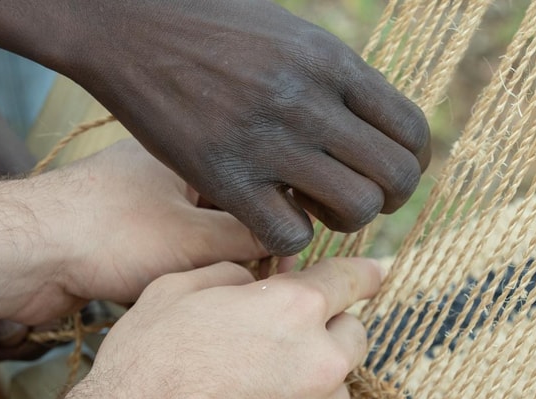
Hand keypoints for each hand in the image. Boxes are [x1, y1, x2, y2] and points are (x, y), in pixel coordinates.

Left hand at [2, 140, 268, 326]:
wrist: (22, 257)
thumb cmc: (106, 233)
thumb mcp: (197, 237)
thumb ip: (253, 238)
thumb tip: (297, 242)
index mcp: (185, 153)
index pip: (253, 179)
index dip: (278, 220)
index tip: (290, 259)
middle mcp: (163, 175)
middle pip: (229, 213)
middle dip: (247, 252)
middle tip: (264, 286)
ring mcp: (140, 209)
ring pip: (201, 241)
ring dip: (214, 270)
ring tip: (225, 296)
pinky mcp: (119, 242)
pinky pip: (171, 260)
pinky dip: (184, 281)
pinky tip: (189, 302)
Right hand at [61, 257, 381, 398]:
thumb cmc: (144, 365)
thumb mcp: (177, 289)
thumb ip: (235, 276)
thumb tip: (261, 280)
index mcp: (295, 309)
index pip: (354, 279)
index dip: (361, 274)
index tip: (371, 275)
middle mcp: (322, 362)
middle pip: (353, 339)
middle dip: (327, 335)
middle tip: (280, 349)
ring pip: (336, 397)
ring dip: (309, 394)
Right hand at [68, 0, 430, 254]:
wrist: (124, 25)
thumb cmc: (209, 27)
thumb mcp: (289, 35)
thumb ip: (337, 78)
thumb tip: (380, 120)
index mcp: (330, 61)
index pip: (411, 130)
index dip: (411, 162)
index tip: (387, 172)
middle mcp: (308, 100)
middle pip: (396, 177)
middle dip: (387, 199)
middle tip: (356, 197)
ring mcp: (267, 139)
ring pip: (355, 208)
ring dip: (343, 220)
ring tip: (315, 207)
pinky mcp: (224, 176)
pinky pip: (291, 233)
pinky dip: (291, 235)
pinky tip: (272, 215)